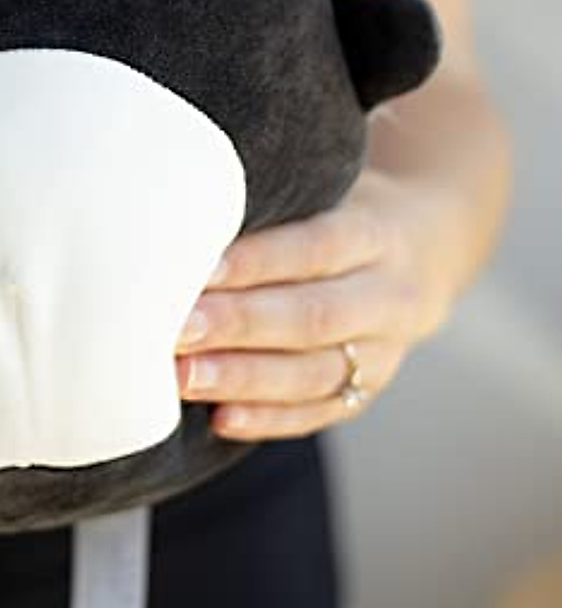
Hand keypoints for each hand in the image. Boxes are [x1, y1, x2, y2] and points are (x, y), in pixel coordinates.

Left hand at [175, 169, 454, 440]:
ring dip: (244, 379)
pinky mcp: (369, 391)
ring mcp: (384, 351)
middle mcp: (388, 297)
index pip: (315, 247)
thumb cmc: (346, 209)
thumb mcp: (329, 189)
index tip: (202, 271)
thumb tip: (190, 216)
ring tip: (184, 377)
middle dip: (240, 325)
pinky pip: (318, 412)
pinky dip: (267, 419)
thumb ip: (276, 204)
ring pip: (314, 372)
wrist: (428, 248)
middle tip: (178, 330)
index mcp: (375, 234)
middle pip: (312, 316)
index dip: (258, 261)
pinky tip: (219, 418)